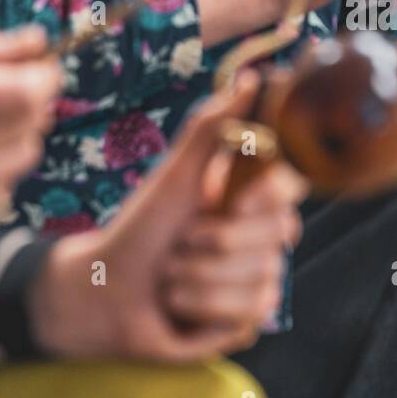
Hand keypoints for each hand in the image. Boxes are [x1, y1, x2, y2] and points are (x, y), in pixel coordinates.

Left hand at [31, 73, 306, 361]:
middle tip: (180, 243)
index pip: (292, 189)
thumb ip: (213, 126)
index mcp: (250, 198)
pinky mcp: (246, 321)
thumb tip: (253, 77)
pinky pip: (249, 312)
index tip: (231, 200)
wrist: (104, 291)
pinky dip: (203, 308)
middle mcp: (261, 238)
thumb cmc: (139, 228)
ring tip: (171, 278)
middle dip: (214, 242)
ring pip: (260, 277)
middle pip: (275, 236)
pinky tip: (180, 306)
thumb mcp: (177, 174)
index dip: (268, 196)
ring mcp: (257, 279)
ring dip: (200, 278)